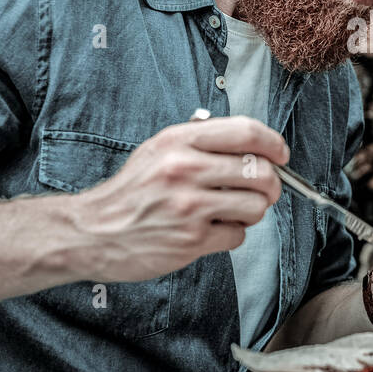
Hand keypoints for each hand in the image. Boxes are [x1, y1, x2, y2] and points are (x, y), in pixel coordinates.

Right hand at [71, 115, 287, 281]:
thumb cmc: (131, 192)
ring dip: (253, 212)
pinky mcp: (191, 239)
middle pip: (260, 172)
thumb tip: (252, 145)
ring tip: (233, 211)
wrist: (91, 231)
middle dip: (271, 184)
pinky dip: (232, 234)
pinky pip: (238, 235)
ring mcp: (189, 206)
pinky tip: (213, 230)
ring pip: (256, 206)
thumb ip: (200, 142)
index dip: (273, 143)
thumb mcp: (158, 150)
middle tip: (264, 191)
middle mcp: (185, 169)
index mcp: (179, 141)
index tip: (281, 154)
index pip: (246, 132)